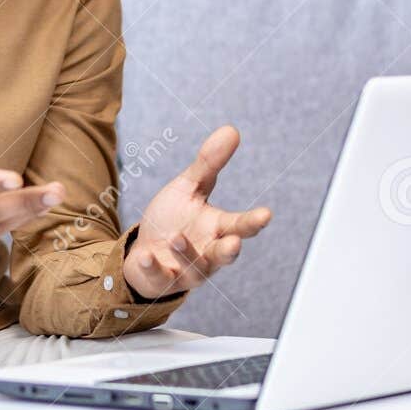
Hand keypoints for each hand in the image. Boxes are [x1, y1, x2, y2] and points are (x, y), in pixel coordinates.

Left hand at [122, 126, 271, 299]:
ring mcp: (186, 270)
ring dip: (187, 253)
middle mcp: (207, 253)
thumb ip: (209, 164)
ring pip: (194, 267)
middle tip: (234, 243)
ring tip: (177, 238)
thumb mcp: (189, 187)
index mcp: (218, 228)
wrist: (144, 250)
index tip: (266, 214)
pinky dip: (152, 267)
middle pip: (224, 254)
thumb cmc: (174, 219)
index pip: (241, 225)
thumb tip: (232, 129)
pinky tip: (145, 256)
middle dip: (229, 250)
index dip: (254, 221)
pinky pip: (159, 278)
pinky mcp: (162, 280)